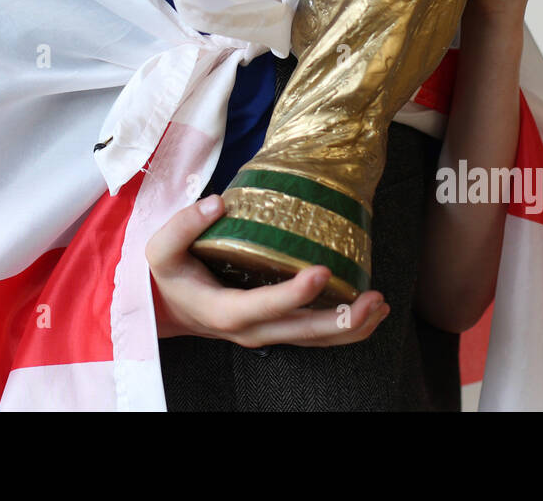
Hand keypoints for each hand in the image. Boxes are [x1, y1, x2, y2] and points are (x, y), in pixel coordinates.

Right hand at [146, 195, 389, 347]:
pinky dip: (344, 327)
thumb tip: (219, 203)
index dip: (294, 293)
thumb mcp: (160, 250)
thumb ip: (184, 226)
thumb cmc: (166, 276)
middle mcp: (251, 329)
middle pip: (302, 332)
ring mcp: (265, 333)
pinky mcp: (275, 328)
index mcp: (224, 310)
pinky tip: (369, 312)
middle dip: (342, 320)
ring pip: (314, 339)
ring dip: (351, 327)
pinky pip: (313, 335)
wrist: (165, 307)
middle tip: (374, 299)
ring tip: (382, 305)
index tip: (322, 271)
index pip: (264, 306)